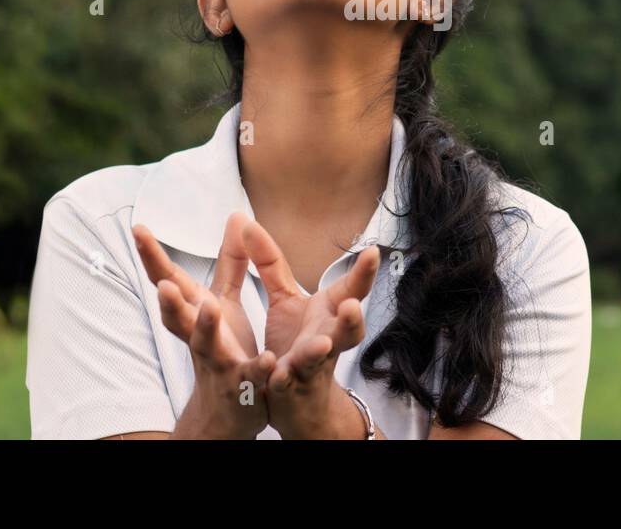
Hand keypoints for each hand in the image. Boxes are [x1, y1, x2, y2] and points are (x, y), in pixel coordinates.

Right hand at [133, 214, 275, 438]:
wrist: (228, 412)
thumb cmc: (225, 349)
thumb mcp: (225, 303)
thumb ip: (230, 263)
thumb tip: (234, 217)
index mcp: (196, 314)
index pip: (171, 282)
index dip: (152, 257)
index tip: (136, 227)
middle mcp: (199, 337)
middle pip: (178, 317)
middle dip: (169, 300)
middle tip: (163, 283)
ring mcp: (218, 363)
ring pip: (207, 346)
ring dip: (206, 327)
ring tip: (210, 307)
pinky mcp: (243, 386)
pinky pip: (251, 378)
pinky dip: (258, 369)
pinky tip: (267, 360)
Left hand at [241, 217, 381, 438]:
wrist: (296, 398)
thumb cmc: (295, 342)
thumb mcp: (285, 299)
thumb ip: (270, 264)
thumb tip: (247, 222)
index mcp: (330, 314)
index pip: (351, 290)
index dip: (364, 274)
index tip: (373, 251)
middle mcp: (327, 339)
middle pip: (348, 330)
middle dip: (353, 318)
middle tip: (352, 304)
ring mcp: (310, 366)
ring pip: (318, 358)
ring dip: (318, 350)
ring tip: (320, 342)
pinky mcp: (289, 387)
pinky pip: (287, 383)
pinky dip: (283, 378)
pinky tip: (277, 374)